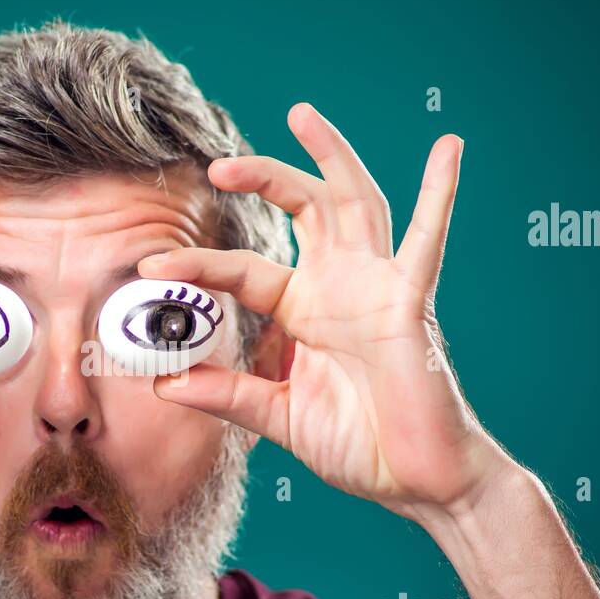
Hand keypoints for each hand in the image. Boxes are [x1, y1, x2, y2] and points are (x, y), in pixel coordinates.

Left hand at [138, 103, 511, 520]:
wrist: (419, 481)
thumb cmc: (360, 446)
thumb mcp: (279, 418)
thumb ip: (228, 396)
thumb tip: (165, 386)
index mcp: (306, 312)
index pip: (244, 272)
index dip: (197, 268)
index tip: (150, 269)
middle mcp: (340, 288)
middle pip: (303, 211)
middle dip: (265, 177)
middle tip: (217, 163)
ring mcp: (377, 289)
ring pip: (353, 204)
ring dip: (330, 158)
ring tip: (300, 117)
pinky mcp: (411, 304)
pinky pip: (426, 243)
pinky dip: (441, 194)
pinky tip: (449, 150)